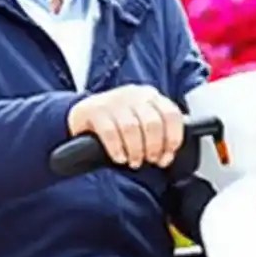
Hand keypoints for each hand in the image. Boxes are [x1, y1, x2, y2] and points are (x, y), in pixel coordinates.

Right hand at [67, 85, 184, 168]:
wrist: (83, 116)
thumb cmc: (118, 124)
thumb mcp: (141, 122)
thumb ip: (159, 135)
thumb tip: (166, 157)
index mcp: (150, 96)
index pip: (171, 115)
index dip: (172, 139)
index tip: (166, 157)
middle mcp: (134, 95)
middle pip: (152, 123)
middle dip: (153, 148)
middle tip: (148, 160)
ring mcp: (113, 101)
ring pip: (132, 128)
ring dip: (135, 151)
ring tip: (133, 161)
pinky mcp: (94, 110)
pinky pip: (110, 133)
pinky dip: (117, 149)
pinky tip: (119, 157)